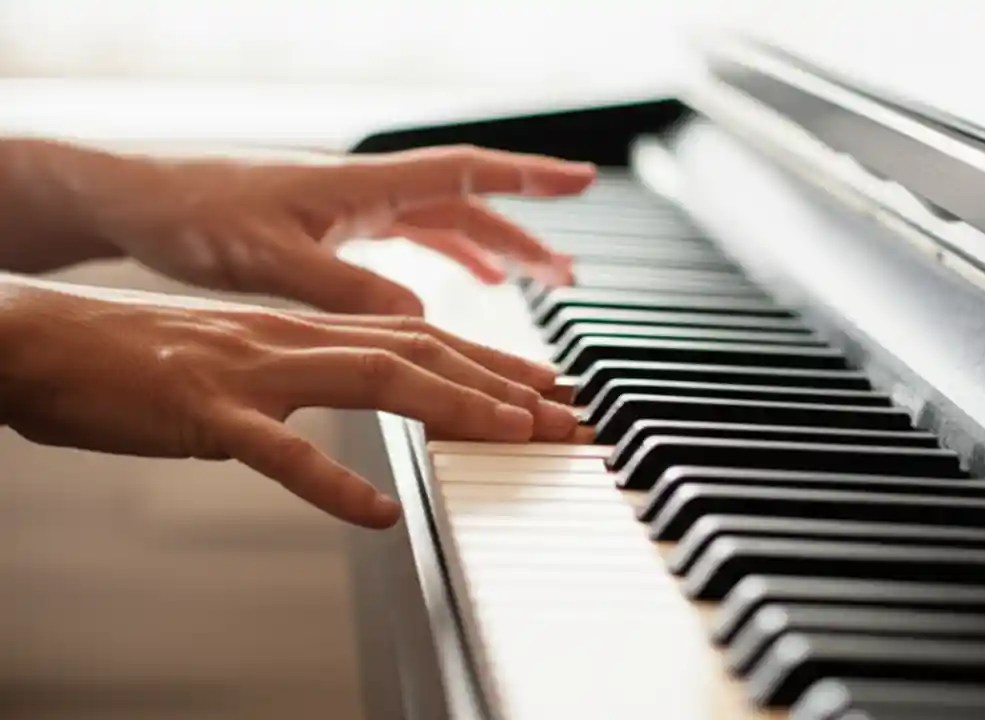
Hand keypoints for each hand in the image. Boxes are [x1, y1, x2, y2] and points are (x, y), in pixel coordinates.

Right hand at [0, 282, 584, 528]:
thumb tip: (366, 387)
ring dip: (450, 405)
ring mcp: (247, 372)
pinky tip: (378, 511)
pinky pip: (276, 451)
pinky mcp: (200, 413)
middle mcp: (288, 340)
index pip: (417, 337)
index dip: (490, 360)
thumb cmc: (139, 360)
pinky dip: (331, 480)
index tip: (549, 386)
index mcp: (300, 330)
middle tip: (566, 413)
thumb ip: (307, 371)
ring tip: (512, 433)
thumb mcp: (242, 360)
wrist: (41, 341)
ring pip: (368, 380)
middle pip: (417, 350)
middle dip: (500, 382)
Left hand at [11, 140, 592, 313]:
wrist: (137, 201)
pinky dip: (453, 258)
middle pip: (469, 204)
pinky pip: (414, 238)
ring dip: (497, 248)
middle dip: (527, 232)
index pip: (464, 173)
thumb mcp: (270, 261)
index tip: (582, 180)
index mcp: (361, 185)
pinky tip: (472, 282)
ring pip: (446, 223)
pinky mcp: (338, 225)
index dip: (527, 178)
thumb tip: (419, 321)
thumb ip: (346, 291)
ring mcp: (355, 206)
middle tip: (572, 272)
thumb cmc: (193, 219)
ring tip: (541, 279)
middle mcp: (367, 189)